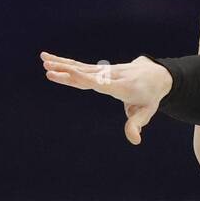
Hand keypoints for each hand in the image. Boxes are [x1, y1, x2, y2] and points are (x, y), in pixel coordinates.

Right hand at [40, 51, 171, 144]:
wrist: (157, 75)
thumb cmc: (150, 96)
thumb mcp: (147, 111)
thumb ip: (137, 124)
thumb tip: (135, 141)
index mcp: (122, 86)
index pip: (101, 83)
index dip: (85, 78)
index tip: (70, 72)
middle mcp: (111, 76)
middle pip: (86, 74)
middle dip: (67, 72)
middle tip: (47, 69)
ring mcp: (105, 71)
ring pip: (81, 67)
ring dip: (61, 64)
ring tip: (43, 60)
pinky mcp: (100, 70)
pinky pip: (81, 66)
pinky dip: (65, 63)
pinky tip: (50, 60)